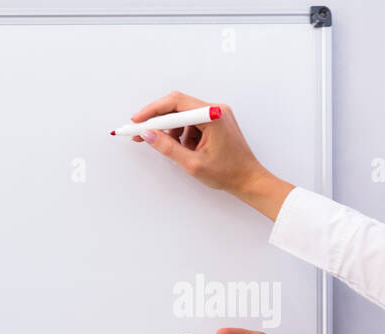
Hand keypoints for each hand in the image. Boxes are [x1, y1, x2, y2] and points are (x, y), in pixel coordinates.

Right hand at [130, 91, 293, 219]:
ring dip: (171, 130)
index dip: (153, 112)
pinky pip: (190, 122)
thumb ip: (167, 147)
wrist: (247, 179)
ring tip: (174, 150)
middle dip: (158, 120)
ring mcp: (216, 114)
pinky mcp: (214, 121)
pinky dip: (181, 134)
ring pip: (182, 115)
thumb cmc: (227, 172)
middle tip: (141, 133)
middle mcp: (215, 110)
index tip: (136, 122)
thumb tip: (148, 134)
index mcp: (213, 116)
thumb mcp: (191, 163)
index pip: (176, 104)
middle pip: (177, 105)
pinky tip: (185, 149)